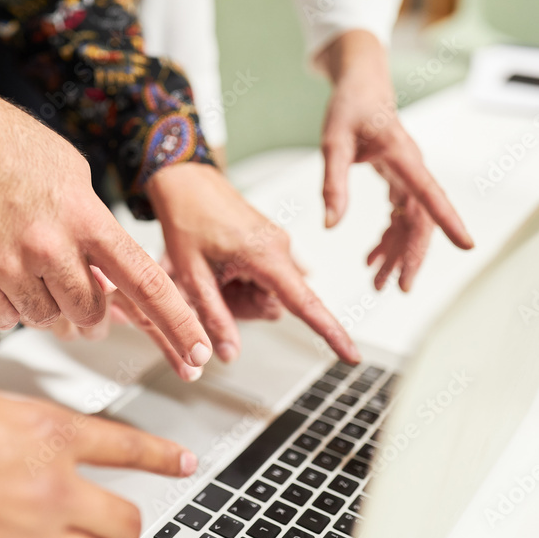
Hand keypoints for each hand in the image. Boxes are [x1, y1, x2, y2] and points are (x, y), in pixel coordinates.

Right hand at [0, 24, 212, 370]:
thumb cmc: (4, 143)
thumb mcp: (72, 173)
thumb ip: (95, 229)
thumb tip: (110, 280)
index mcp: (84, 216)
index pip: (145, 283)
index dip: (178, 323)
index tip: (198, 352)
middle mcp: (48, 245)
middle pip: (91, 313)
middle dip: (93, 316)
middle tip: (85, 304)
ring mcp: (5, 265)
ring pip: (47, 320)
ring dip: (47, 306)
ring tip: (29, 266)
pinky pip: (4, 319)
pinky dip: (8, 305)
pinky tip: (0, 270)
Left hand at [143, 162, 359, 364]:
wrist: (185, 181)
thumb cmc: (187, 219)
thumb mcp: (194, 276)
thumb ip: (214, 318)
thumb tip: (229, 354)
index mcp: (268, 256)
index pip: (307, 305)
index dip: (331, 334)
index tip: (352, 356)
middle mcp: (281, 249)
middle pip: (277, 304)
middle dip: (246, 307)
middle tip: (212, 288)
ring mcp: (278, 245)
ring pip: (269, 292)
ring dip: (242, 293)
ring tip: (213, 272)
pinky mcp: (271, 242)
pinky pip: (266, 276)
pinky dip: (244, 280)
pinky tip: (222, 266)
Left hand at [317, 30, 473, 290]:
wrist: (361, 84)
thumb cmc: (349, 106)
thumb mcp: (332, 142)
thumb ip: (333, 183)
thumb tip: (330, 224)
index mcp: (402, 156)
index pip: (429, 193)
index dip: (448, 220)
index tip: (466, 245)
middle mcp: (412, 168)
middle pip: (420, 219)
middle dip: (411, 255)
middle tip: (397, 287)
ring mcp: (408, 175)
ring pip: (410, 223)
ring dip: (396, 252)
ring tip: (377, 282)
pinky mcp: (400, 179)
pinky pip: (400, 216)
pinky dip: (387, 238)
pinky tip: (372, 257)